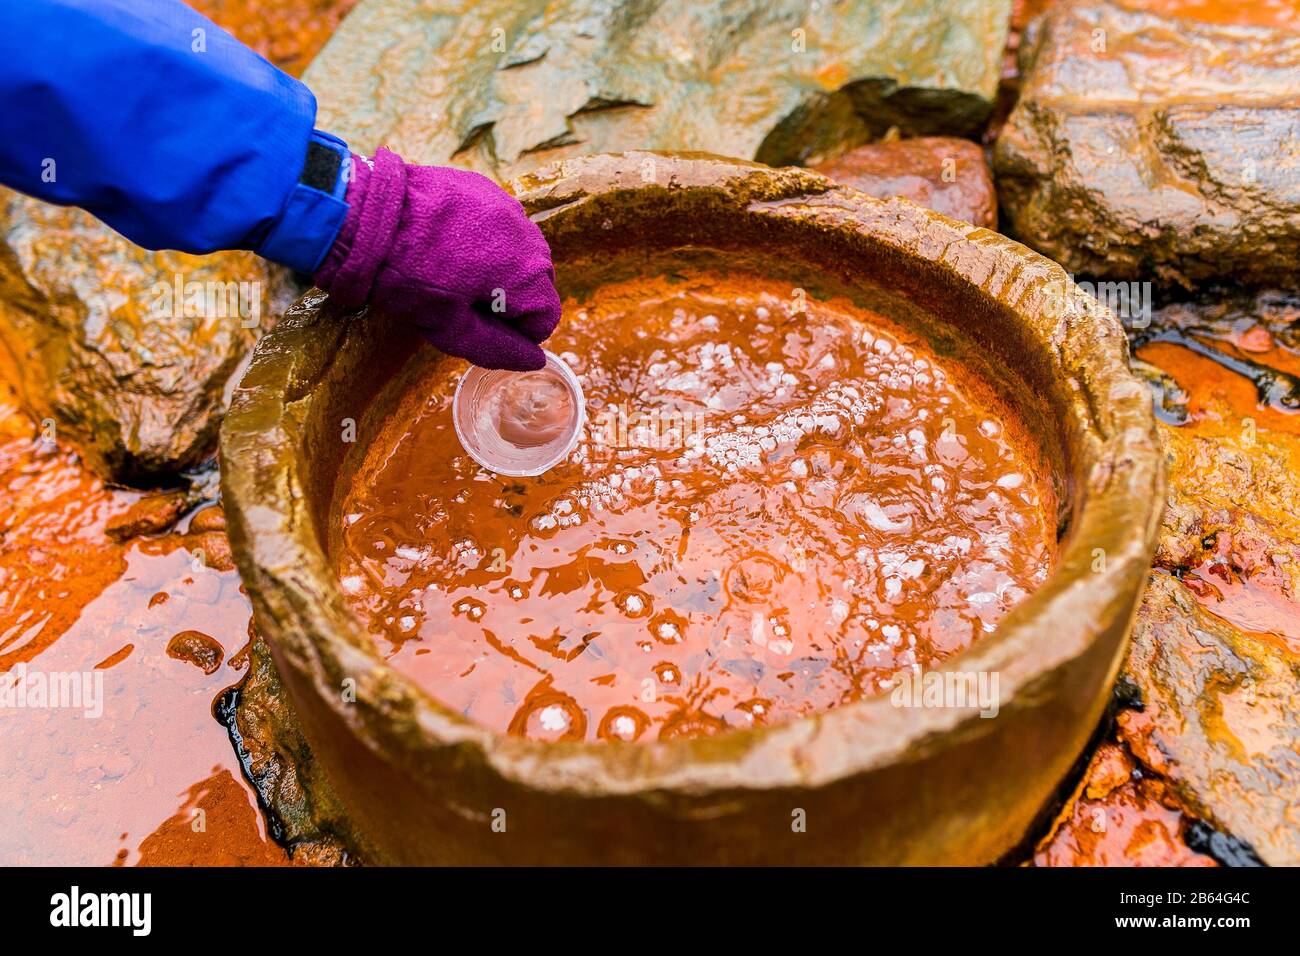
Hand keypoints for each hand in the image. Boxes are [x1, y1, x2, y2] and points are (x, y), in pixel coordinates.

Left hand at [314, 148, 560, 370]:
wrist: (366, 216)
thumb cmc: (406, 278)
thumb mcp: (450, 328)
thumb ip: (498, 348)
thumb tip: (534, 360)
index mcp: (526, 275)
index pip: (545, 318)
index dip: (516, 333)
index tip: (480, 328)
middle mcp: (528, 235)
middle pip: (537, 283)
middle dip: (510, 299)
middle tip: (465, 303)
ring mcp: (507, 205)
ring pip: (519, 252)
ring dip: (500, 268)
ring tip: (456, 271)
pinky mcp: (483, 187)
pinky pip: (499, 224)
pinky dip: (485, 239)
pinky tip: (449, 242)